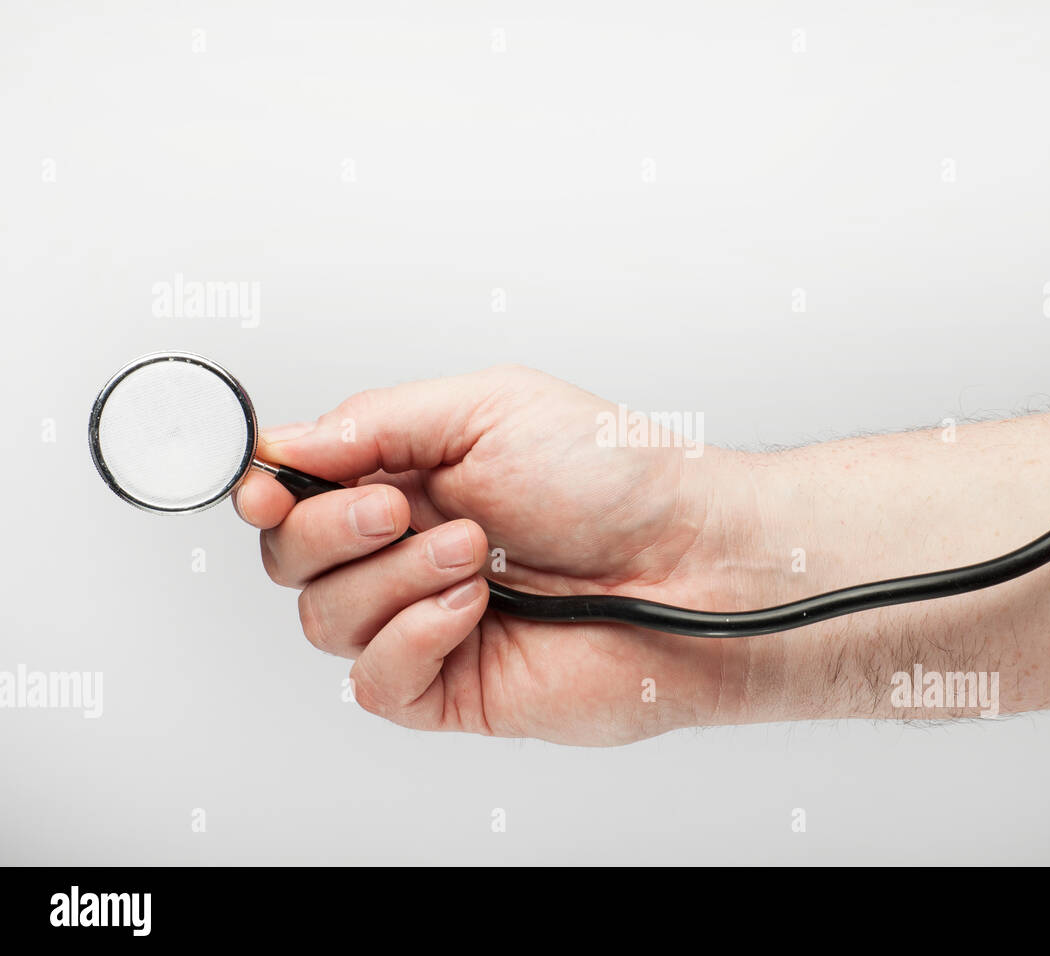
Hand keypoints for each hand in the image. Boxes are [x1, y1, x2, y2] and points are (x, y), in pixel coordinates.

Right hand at [235, 365, 787, 745]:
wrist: (690, 558)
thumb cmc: (615, 478)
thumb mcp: (490, 408)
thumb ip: (378, 421)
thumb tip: (286, 442)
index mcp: (411, 479)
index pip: (296, 494)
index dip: (267, 491)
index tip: (268, 486)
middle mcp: (408, 552)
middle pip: (291, 559)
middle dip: (331, 530)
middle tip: (401, 511)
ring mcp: (426, 621)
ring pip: (326, 619)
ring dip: (394, 578)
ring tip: (474, 553)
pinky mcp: (452, 685)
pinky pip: (377, 681)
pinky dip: (414, 636)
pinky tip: (473, 609)